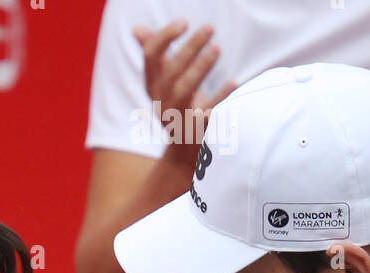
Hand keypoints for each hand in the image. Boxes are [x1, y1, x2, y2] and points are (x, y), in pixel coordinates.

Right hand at [134, 20, 235, 170]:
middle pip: (170, 73)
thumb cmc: (178, 107)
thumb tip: (137, 29)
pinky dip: (219, 99)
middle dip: (189, 49)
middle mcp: (161, 102)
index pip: (150, 58)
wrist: (183, 152)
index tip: (184, 22)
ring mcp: (177, 118)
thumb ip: (154, 55)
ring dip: (199, 70)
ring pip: (182, 92)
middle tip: (209, 28)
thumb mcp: (163, 81)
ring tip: (216, 49)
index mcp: (153, 86)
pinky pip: (207, 115)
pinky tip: (233, 82)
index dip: (164, 37)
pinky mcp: (195, 132)